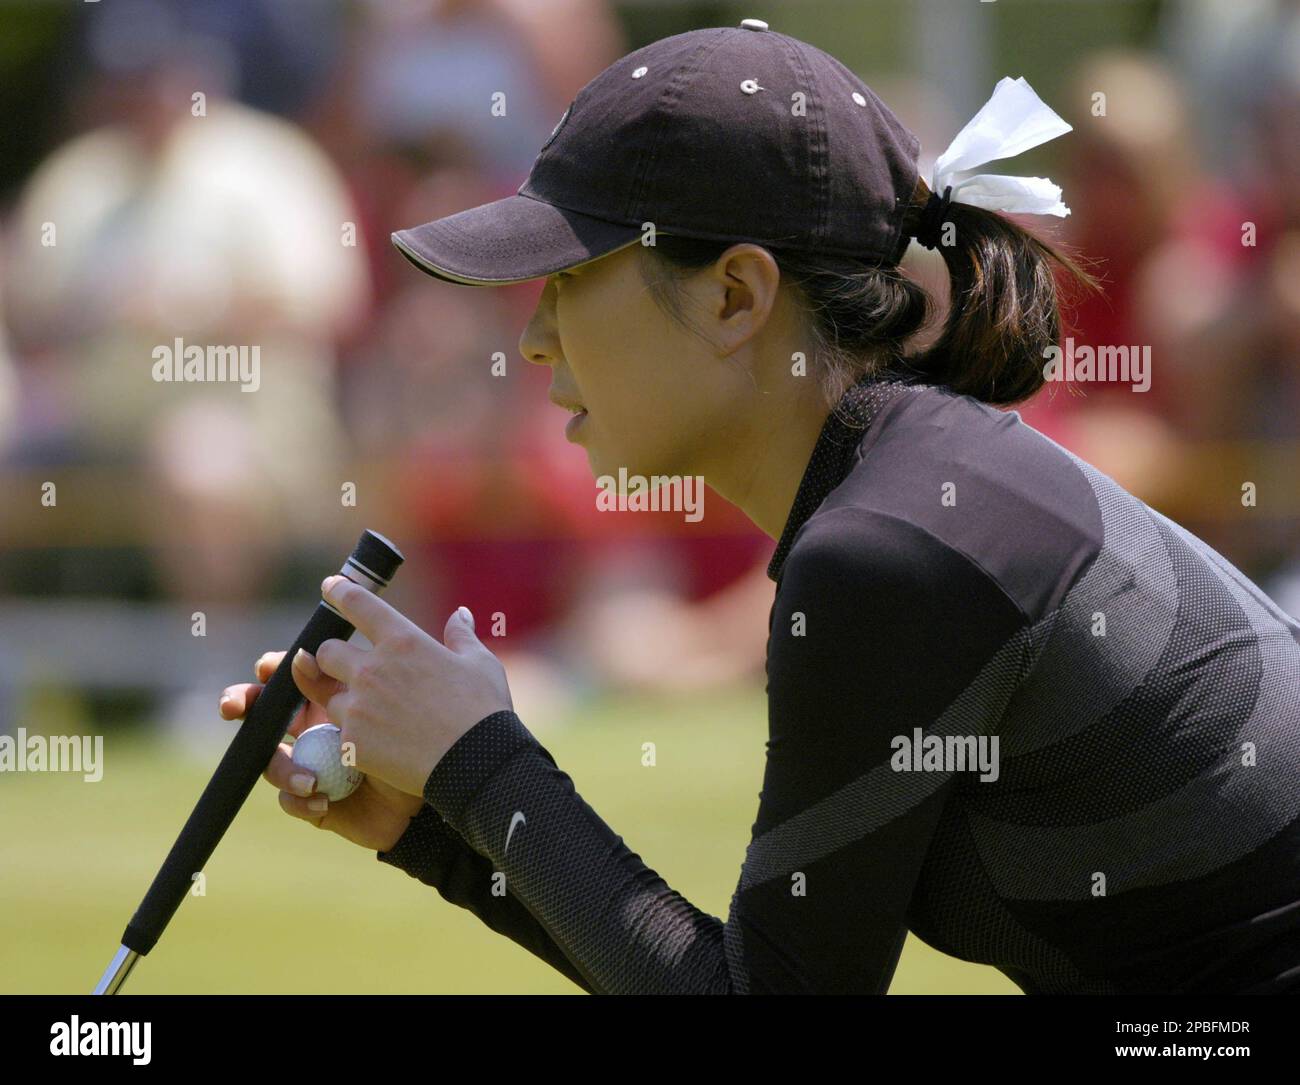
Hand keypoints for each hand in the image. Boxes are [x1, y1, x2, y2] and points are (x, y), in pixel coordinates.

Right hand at [219, 650, 425, 851]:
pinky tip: (322, 801)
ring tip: (311, 780)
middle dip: (241, 704)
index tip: (264, 666)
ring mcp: (309, 765)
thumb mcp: (388, 704)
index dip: (270, 670)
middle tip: (233, 706)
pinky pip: (289, 801)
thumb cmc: (421, 739)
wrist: (437, 791)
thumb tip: (305, 655)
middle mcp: (312, 730)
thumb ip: (350, 679)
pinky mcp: (312, 801)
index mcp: (330, 699)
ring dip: (283, 768)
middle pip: (263, 714)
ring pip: (270, 761)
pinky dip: (299, 801)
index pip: (290, 678)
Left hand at [308, 576, 513, 797]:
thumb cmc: (483, 710)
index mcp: (402, 641)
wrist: (476, 764)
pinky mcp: (352, 742)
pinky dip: (354, 733)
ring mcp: (358, 706)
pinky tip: (377, 740)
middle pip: (326, 651)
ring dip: (342, 698)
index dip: (340, 591)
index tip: (331, 587)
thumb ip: (461, 636)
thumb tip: (460, 614)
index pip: (358, 604)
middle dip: (333, 657)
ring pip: (327, 695)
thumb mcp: (480, 664)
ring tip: (369, 712)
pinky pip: (339, 731)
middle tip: (347, 666)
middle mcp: (372, 668)